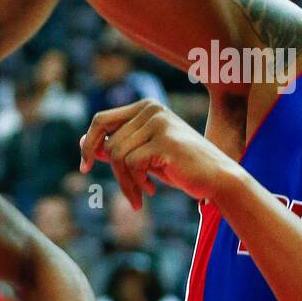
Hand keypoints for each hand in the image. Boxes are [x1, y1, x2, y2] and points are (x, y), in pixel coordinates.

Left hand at [80, 100, 238, 208]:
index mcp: (146, 107)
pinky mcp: (165, 141)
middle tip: (123, 190)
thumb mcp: (145, 154)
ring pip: (119, 155)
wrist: (218, 177)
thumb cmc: (180, 166)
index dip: (89, 143)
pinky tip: (151, 191)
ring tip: (140, 193)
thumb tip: (84, 142)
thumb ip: (119, 145)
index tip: (84, 167)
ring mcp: (159, 123)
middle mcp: (151, 109)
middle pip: (109, 141)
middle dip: (112, 169)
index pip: (102, 120)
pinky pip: (132, 164)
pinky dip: (135, 183)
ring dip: (126, 181)